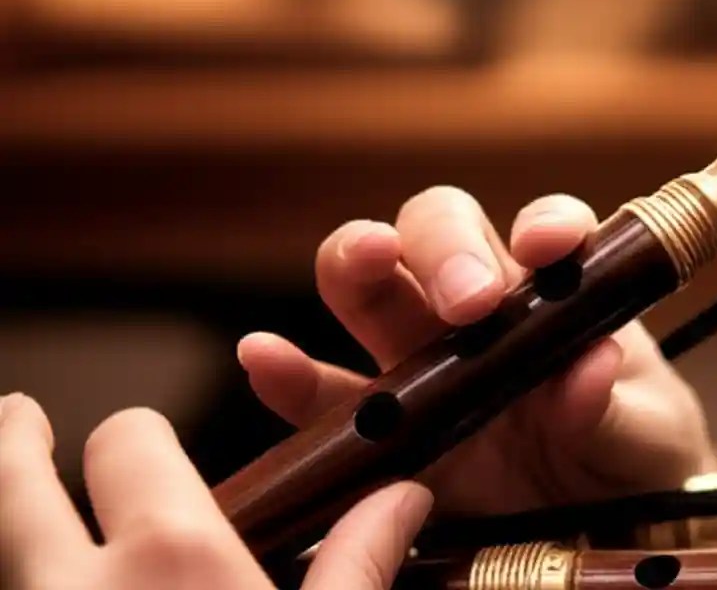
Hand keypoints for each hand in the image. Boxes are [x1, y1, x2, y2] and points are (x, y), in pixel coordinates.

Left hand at [0, 393, 430, 588]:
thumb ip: (357, 567)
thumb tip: (401, 501)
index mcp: (174, 559)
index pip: (129, 443)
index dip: (137, 435)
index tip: (142, 440)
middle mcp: (78, 589)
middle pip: (12, 478)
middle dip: (16, 442)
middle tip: (21, 419)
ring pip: (1, 541)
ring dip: (11, 512)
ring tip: (24, 492)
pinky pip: (10, 589)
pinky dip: (20, 574)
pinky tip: (55, 581)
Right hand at [237, 187, 716, 514]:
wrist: (606, 524)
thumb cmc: (638, 453)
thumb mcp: (648, 435)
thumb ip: (615, 405)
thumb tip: (591, 365)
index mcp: (559, 292)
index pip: (544, 230)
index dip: (546, 225)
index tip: (552, 247)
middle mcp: (484, 309)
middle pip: (438, 229)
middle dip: (444, 243)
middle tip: (468, 297)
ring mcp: (426, 360)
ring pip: (372, 285)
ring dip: (358, 264)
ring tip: (363, 263)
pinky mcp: (385, 427)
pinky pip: (327, 394)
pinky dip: (291, 376)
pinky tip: (265, 359)